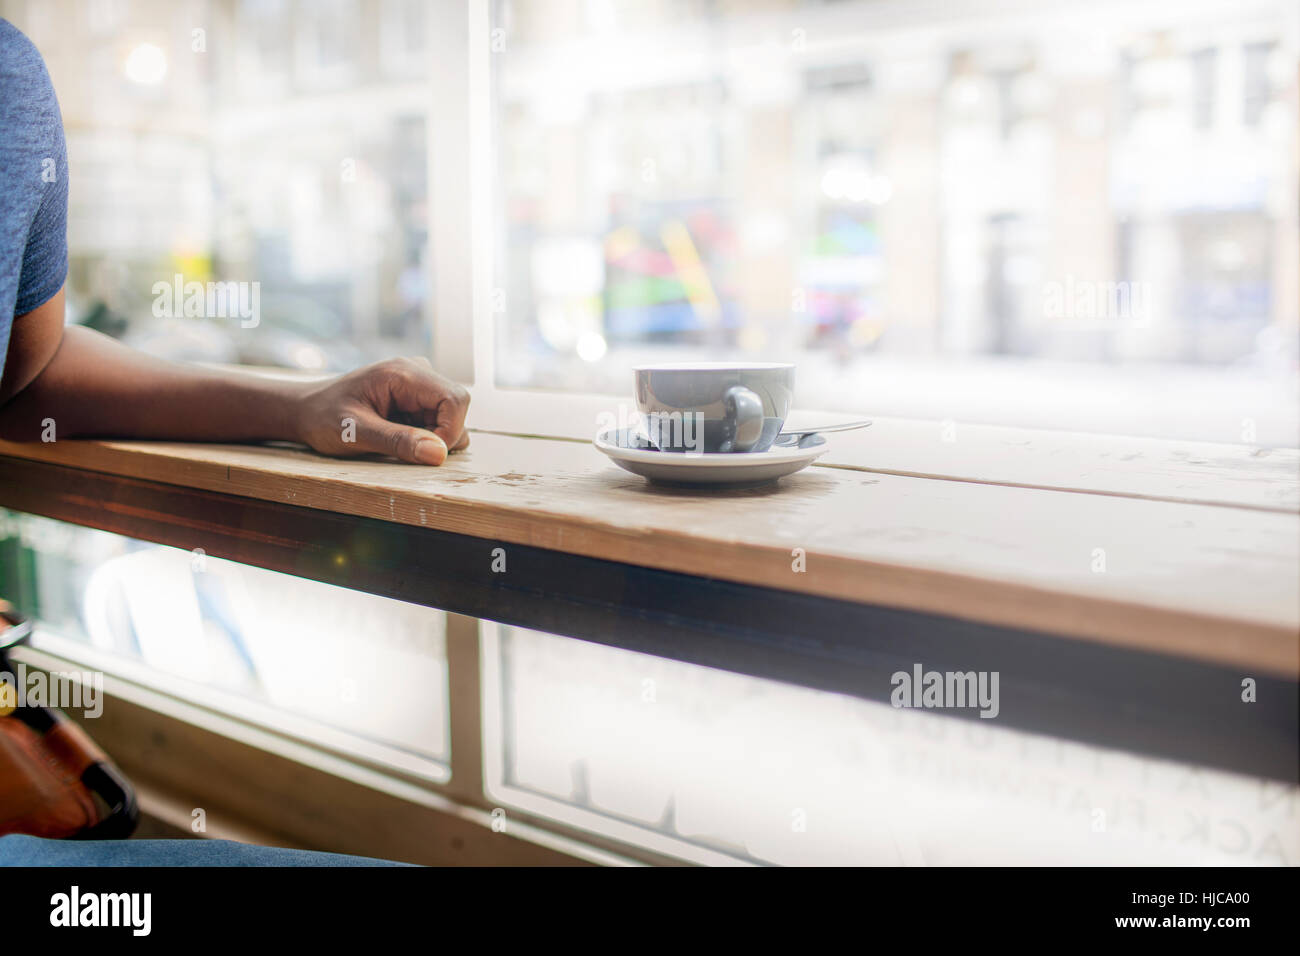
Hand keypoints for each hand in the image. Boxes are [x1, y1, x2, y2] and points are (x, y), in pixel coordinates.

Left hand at [295, 358, 469, 464]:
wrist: (305, 410)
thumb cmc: (323, 418)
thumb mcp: (355, 433)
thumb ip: (398, 441)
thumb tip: (440, 454)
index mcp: (403, 373)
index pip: (455, 399)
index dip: (450, 430)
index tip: (428, 454)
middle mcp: (416, 372)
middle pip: (457, 408)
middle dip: (441, 436)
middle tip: (404, 450)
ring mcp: (418, 384)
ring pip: (450, 417)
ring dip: (431, 438)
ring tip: (392, 440)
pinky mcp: (415, 398)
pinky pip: (437, 421)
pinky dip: (423, 436)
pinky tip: (394, 436)